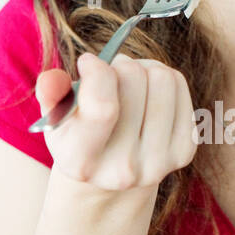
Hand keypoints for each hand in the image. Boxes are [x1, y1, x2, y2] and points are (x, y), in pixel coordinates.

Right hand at [35, 53, 197, 191]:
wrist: (112, 171)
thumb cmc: (79, 135)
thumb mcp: (56, 118)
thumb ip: (50, 96)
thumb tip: (52, 80)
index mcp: (82, 163)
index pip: (103, 107)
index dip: (97, 71)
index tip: (88, 62)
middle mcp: (123, 170)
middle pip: (135, 80)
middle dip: (120, 66)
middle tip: (112, 75)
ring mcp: (158, 163)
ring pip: (163, 79)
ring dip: (145, 68)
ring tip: (131, 82)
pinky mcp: (184, 152)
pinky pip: (180, 87)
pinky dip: (166, 79)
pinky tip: (150, 94)